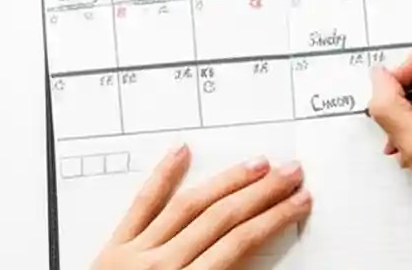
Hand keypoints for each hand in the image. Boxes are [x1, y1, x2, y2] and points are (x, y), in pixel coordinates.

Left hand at [93, 145, 310, 269]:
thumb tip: (251, 256)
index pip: (241, 242)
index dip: (275, 218)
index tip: (298, 203)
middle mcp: (162, 266)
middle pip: (222, 218)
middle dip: (263, 193)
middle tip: (290, 174)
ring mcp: (136, 253)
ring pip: (189, 205)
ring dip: (228, 181)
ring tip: (257, 164)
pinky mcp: (113, 247)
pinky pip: (141, 204)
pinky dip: (162, 176)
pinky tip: (181, 153)